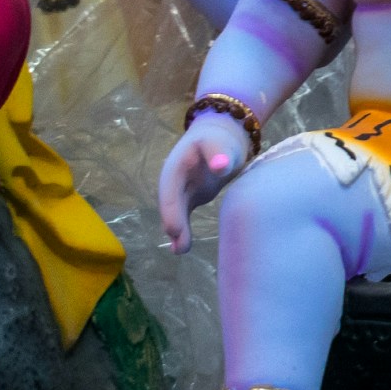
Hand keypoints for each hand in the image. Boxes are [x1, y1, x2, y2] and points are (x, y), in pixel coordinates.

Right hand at [157, 114, 247, 252]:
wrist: (220, 138)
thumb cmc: (218, 139)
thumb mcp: (219, 143)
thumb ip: (219, 154)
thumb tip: (221, 167)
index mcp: (175, 166)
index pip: (170, 190)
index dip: (171, 210)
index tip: (174, 229)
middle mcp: (173, 181)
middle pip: (171, 204)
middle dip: (174, 224)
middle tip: (179, 246)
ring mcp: (181, 191)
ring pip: (176, 214)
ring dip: (177, 232)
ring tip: (180, 251)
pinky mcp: (190, 198)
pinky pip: (184, 216)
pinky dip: (183, 231)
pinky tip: (182, 247)